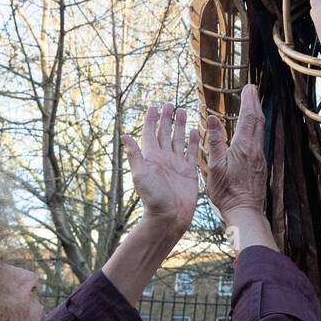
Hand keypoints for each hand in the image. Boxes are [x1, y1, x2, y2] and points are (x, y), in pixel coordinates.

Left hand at [122, 102, 200, 234]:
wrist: (169, 216)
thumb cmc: (153, 198)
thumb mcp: (141, 175)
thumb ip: (135, 155)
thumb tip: (125, 135)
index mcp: (151, 157)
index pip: (150, 133)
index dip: (151, 119)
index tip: (153, 106)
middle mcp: (163, 158)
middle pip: (165, 132)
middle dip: (167, 118)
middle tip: (169, 104)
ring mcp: (177, 164)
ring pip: (179, 139)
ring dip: (180, 125)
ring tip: (183, 111)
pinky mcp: (189, 171)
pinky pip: (192, 152)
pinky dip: (194, 141)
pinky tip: (195, 131)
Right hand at [204, 84, 267, 221]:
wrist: (245, 212)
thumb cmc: (227, 193)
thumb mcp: (215, 167)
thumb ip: (214, 142)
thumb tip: (211, 118)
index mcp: (244, 147)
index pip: (248, 118)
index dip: (248, 101)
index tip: (248, 87)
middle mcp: (255, 150)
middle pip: (258, 120)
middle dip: (255, 103)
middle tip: (252, 89)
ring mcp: (260, 157)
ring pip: (261, 130)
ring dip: (257, 114)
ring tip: (254, 103)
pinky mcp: (260, 165)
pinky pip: (260, 139)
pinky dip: (257, 127)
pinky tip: (253, 129)